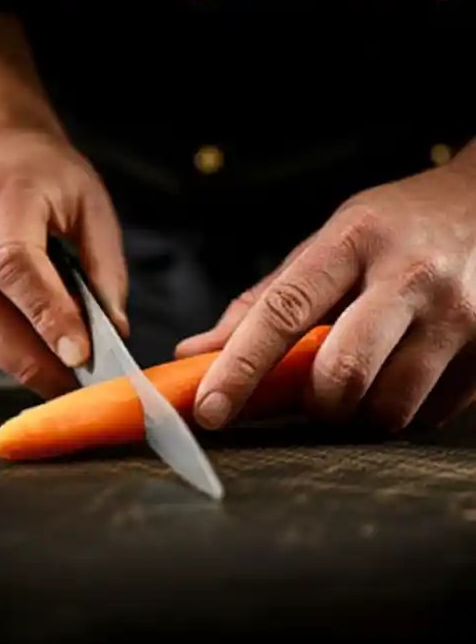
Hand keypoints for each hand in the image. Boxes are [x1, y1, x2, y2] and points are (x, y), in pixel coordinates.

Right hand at [0, 128, 128, 396]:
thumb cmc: (38, 175)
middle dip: (26, 359)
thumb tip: (111, 332)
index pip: (15, 264)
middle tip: (68, 385)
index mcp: (2, 195)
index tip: (78, 356)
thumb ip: (104, 267)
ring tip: (51, 368)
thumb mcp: (90, 202)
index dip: (46, 315)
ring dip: (12, 356)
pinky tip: (12, 328)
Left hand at [177, 148, 475, 430]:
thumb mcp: (326, 244)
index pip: (283, 313)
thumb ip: (262, 302)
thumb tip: (194, 356)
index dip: (239, 368)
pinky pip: (429, 414)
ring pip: (388, 406)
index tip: (209, 408)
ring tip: (363, 376)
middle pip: (342, 373)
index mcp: (354, 242)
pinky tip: (404, 371)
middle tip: (313, 391)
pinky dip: (402, 408)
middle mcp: (411, 277)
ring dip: (359, 411)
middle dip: (313, 402)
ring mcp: (460, 316)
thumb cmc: (396, 228)